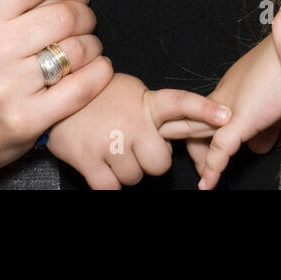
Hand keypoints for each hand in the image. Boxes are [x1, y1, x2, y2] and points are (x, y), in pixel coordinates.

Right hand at [0, 0, 112, 188]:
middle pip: (65, 14)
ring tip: (88, 49)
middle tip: (85, 23)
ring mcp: (7, 88)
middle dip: (86, 16)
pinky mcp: (26, 120)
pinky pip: (82, 86)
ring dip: (94, 46)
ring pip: (78, 50)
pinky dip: (100, 73)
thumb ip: (10, 4)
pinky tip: (98, 69)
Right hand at [47, 73, 231, 188]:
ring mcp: (109, 143)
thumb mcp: (131, 92)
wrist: (54, 93)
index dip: (204, 111)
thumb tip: (183, 128)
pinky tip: (101, 165)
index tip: (226, 117)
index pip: (181, 103)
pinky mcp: (88, 161)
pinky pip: (111, 189)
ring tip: (111, 148)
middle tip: (134, 147)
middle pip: (160, 164)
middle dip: (149, 162)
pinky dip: (108, 183)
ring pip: (135, 179)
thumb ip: (156, 110)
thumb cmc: (99, 97)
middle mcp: (131, 122)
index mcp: (146, 103)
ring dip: (126, 171)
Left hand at [190, 34, 280, 189]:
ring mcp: (229, 107)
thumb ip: (266, 126)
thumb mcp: (278, 99)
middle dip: (189, 148)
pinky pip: (220, 148)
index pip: (202, 115)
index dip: (197, 134)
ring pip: (196, 134)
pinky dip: (212, 169)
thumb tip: (257, 147)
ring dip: (196, 159)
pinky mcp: (242, 117)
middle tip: (196, 168)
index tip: (202, 154)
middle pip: (190, 123)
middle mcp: (224, 96)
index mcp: (230, 88)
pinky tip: (208, 184)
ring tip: (200, 179)